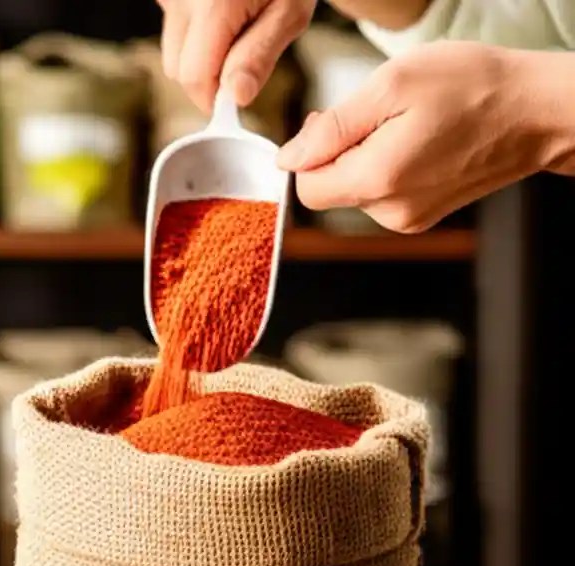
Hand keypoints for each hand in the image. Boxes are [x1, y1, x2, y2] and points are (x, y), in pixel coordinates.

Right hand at [157, 0, 314, 110]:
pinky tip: (219, 15)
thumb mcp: (289, 15)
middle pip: (176, 69)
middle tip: (242, 56)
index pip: (193, 77)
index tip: (234, 99)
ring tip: (233, 30)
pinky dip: (193, 35)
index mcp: (213, 6)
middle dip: (207, 77)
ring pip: (171, 54)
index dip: (213, 97)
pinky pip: (172, 31)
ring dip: (198, 57)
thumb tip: (235, 96)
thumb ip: (259, 57)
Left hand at [278, 42, 574, 232]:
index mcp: (379, 181)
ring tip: (406, 125)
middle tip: (377, 114)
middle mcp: (392, 211)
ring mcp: (411, 217)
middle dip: (339, 151)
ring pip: (356, 190)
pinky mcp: (425, 215)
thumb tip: (289, 158)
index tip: (332, 120)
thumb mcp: (391, 85)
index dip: (308, 151)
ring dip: (365, 157)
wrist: (538, 111)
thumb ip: (333, 127)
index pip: (306, 186)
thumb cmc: (475, 87)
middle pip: (330, 189)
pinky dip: (387, 166)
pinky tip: (418, 140)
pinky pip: (382, 193)